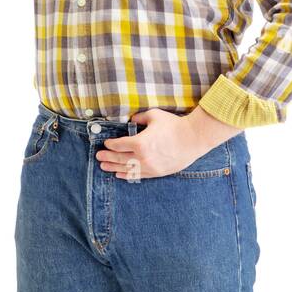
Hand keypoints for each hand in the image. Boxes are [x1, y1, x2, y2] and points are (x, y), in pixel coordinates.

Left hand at [96, 107, 215, 180]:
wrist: (193, 139)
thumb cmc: (174, 125)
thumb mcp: (154, 115)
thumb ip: (140, 117)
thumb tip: (132, 119)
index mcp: (140, 143)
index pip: (119, 145)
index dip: (110, 144)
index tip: (106, 143)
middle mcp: (142, 157)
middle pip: (119, 159)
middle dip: (107, 157)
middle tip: (99, 157)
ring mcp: (150, 167)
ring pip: (127, 169)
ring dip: (114, 168)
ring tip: (104, 167)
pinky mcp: (157, 173)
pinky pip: (138, 176)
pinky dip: (127, 175)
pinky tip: (120, 175)